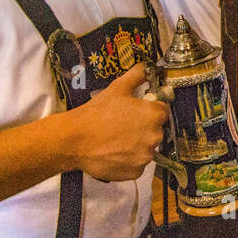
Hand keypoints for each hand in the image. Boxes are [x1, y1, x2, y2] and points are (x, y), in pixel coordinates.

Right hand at [65, 64, 169, 181]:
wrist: (74, 139)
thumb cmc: (96, 112)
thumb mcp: (117, 88)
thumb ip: (137, 75)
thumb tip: (148, 65)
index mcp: (154, 115)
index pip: (162, 111)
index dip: (149, 110)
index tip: (135, 112)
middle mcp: (155, 137)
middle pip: (155, 131)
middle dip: (143, 128)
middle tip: (122, 126)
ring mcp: (146, 156)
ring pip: (146, 149)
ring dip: (136, 145)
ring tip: (116, 141)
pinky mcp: (136, 172)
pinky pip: (137, 165)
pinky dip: (128, 161)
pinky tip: (114, 153)